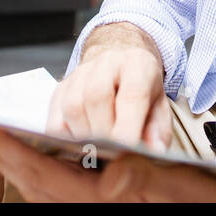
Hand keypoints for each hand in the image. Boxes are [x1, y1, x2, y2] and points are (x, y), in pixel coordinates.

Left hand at [0, 121, 215, 201]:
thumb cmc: (212, 198)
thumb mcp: (184, 181)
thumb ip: (146, 176)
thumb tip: (115, 170)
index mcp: (109, 202)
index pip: (45, 176)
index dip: (8, 151)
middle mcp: (98, 210)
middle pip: (36, 186)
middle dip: (2, 158)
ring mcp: (101, 210)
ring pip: (44, 192)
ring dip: (16, 166)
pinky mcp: (108, 206)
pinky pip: (61, 193)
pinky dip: (39, 175)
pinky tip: (34, 163)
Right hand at [49, 29, 171, 151]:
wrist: (120, 61)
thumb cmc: (142, 88)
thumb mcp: (159, 105)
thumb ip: (159, 130)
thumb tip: (154, 152)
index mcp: (138, 64)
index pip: (132, 94)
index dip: (128, 126)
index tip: (128, 150)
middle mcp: (107, 62)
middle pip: (97, 98)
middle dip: (105, 134)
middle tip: (114, 154)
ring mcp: (80, 73)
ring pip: (73, 107)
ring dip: (85, 136)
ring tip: (99, 149)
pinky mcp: (61, 88)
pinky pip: (55, 119)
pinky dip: (67, 138)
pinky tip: (81, 144)